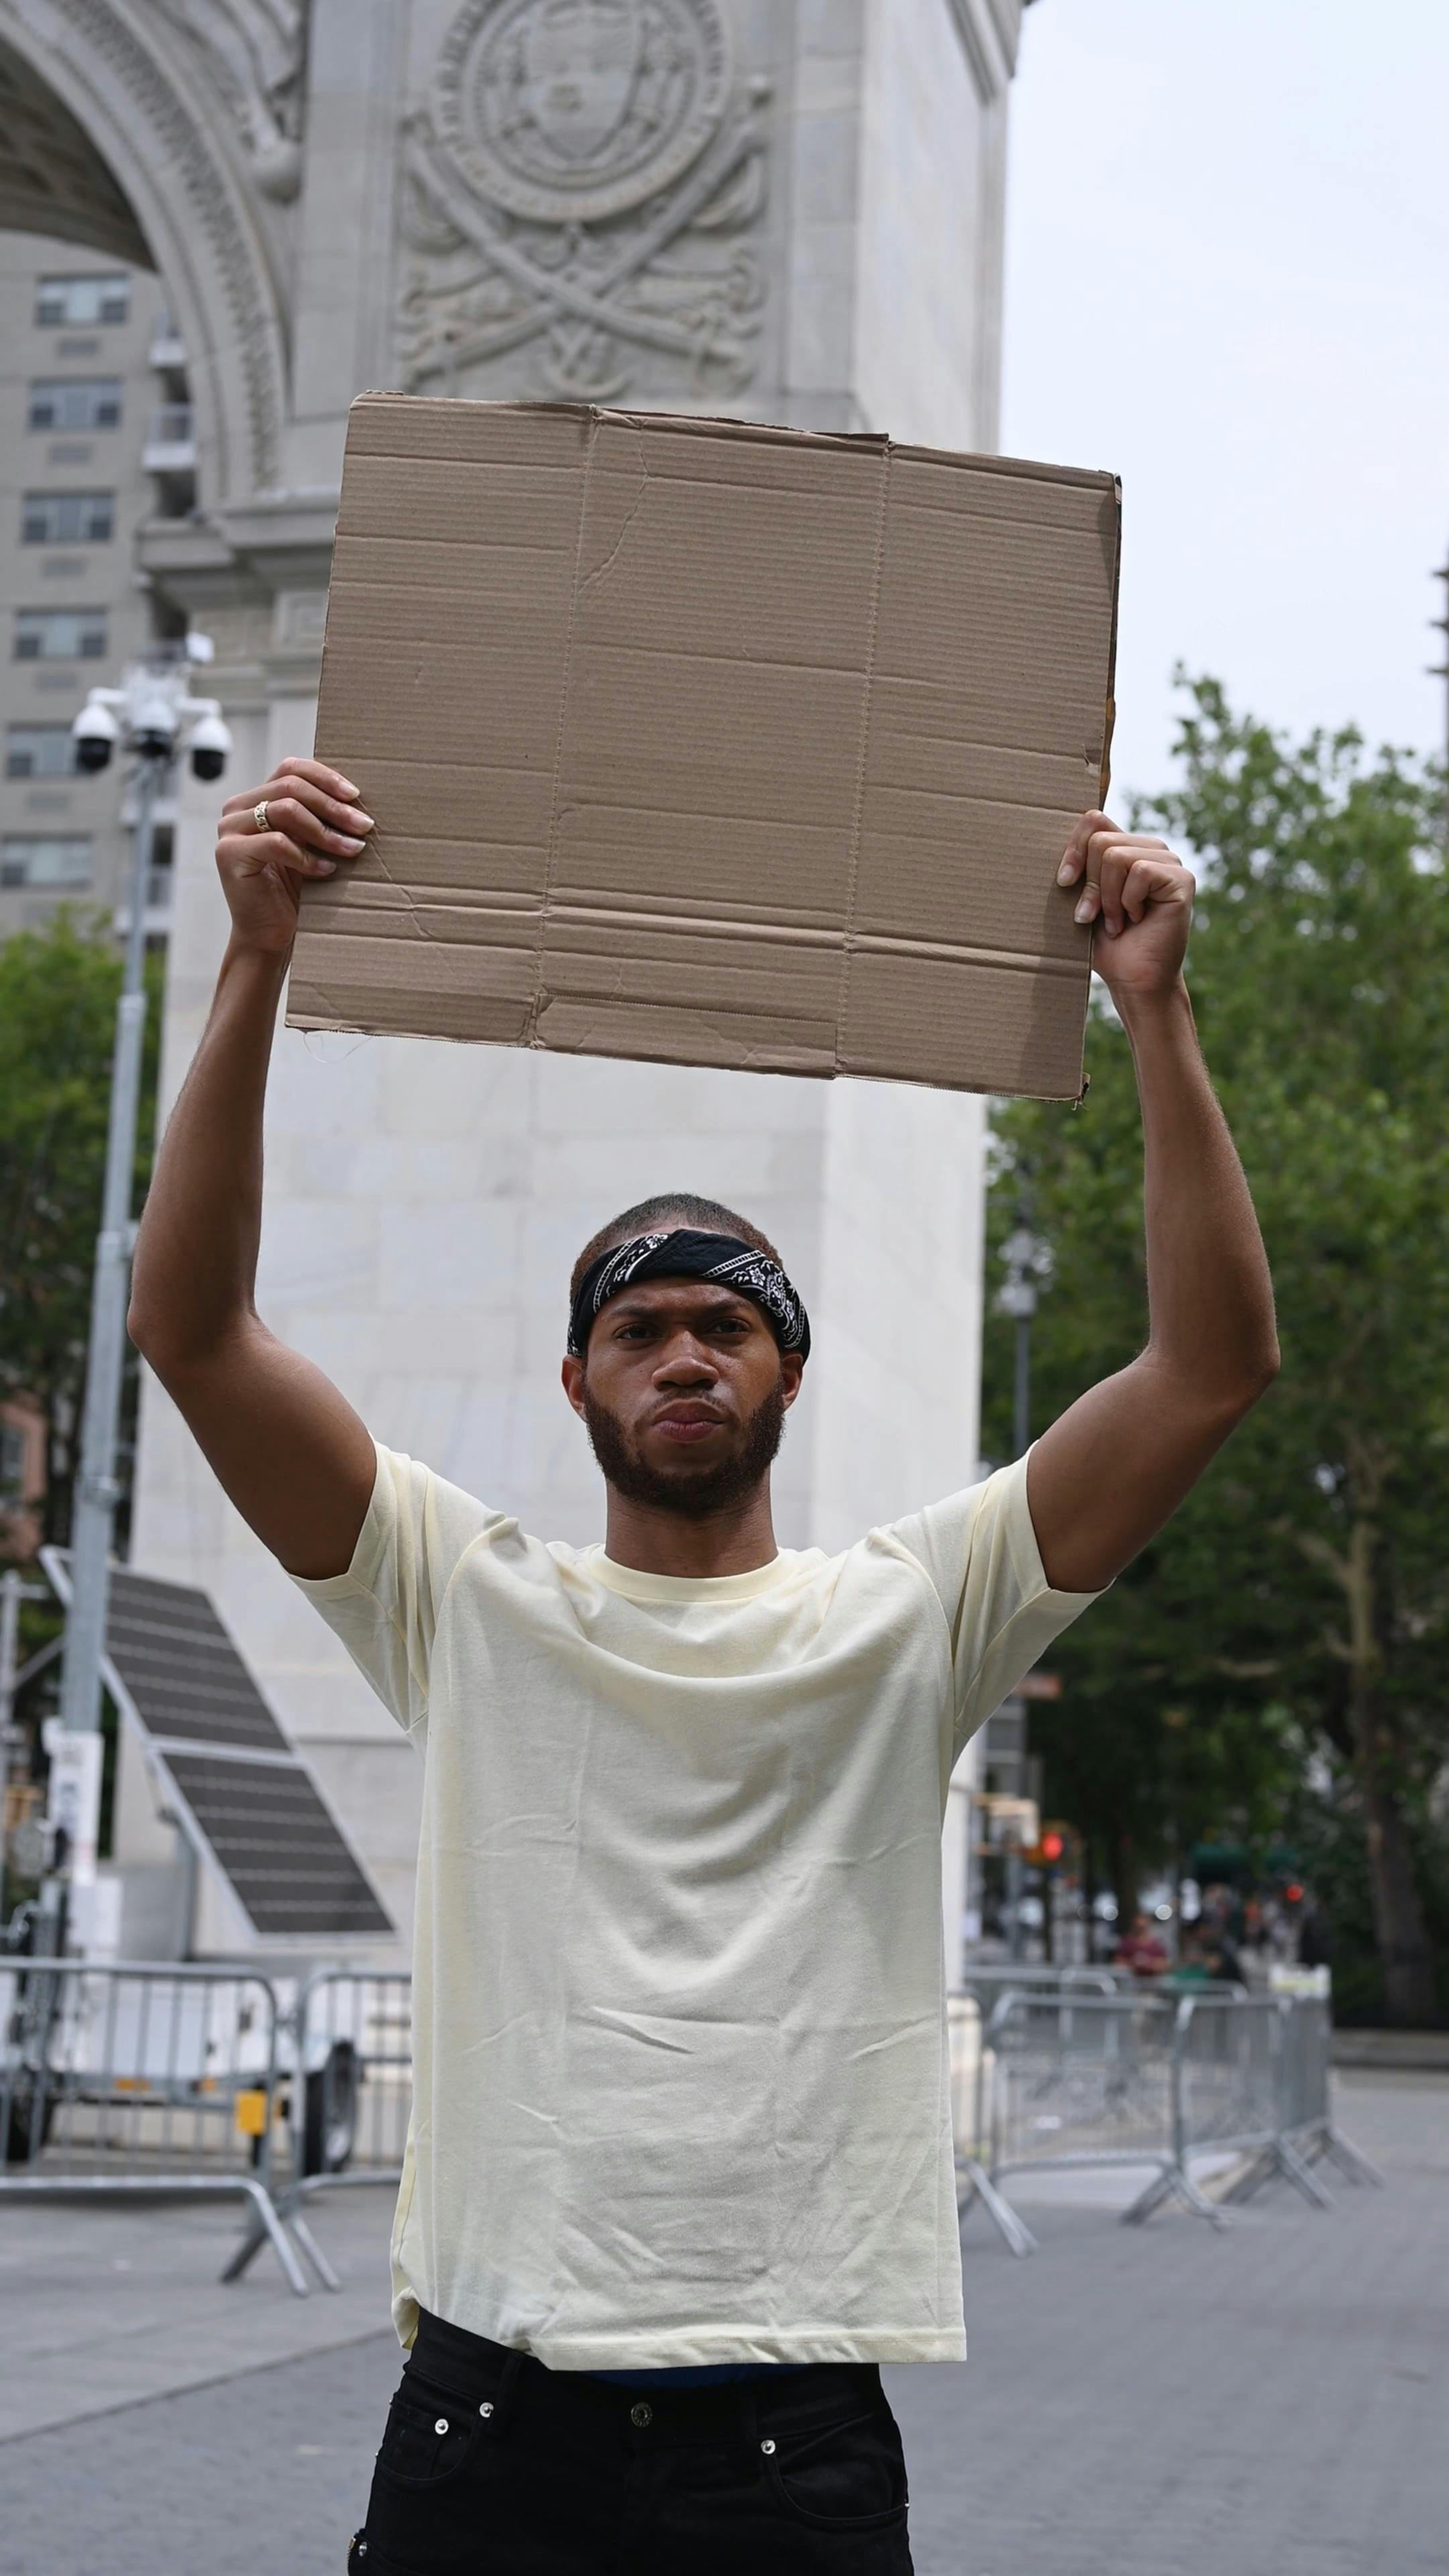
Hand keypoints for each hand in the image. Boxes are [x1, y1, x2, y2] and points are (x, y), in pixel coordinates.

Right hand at [216, 757, 372, 955]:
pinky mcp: (229, 854)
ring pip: (286, 810)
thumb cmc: (294, 892)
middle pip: (291, 786)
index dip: (326, 778)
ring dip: (326, 830)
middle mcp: (237, 809)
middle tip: (364, 825)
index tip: (355, 796)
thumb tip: (357, 798)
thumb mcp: (308, 845)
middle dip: (333, 806)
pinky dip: (307, 856)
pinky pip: (278, 843)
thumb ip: (317, 817)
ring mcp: (229, 830)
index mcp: (255, 799)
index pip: (291, 769)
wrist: (269, 936)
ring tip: (353, 849)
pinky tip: (326, 870)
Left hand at [1057, 809, 1195, 999]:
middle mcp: (1150, 849)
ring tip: (1117, 922)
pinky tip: (1138, 919)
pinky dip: (1128, 901)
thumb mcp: (1082, 898)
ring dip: (1108, 898)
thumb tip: (1052, 835)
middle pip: (1101, 839)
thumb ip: (1079, 865)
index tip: (1064, 882)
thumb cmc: (1105, 943)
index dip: (1074, 849)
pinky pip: (1140, 872)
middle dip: (1090, 884)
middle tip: (1094, 916)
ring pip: (1117, 855)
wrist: (1132, 979)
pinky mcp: (1182, 878)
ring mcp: (1169, 861)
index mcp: (1126, 847)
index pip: (1094, 820)